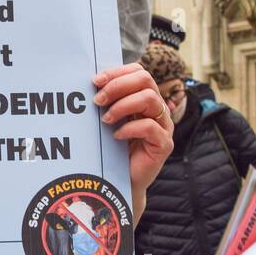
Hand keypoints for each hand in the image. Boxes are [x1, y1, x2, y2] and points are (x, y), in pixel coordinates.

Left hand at [92, 63, 172, 199]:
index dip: (117, 72)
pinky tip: (116, 136)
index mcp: (145, 99)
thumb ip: (106, 101)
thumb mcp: (108, 119)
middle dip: (118, 86)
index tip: (95, 81)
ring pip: (150, 99)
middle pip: (146, 80)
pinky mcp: (164, 144)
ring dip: (122, 106)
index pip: (139, 72)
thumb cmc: (112, 149)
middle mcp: (158, 109)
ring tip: (105, 119)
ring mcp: (164, 126)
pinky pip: (150, 127)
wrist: (119, 182)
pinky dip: (129, 128)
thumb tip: (91, 83)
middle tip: (98, 100)